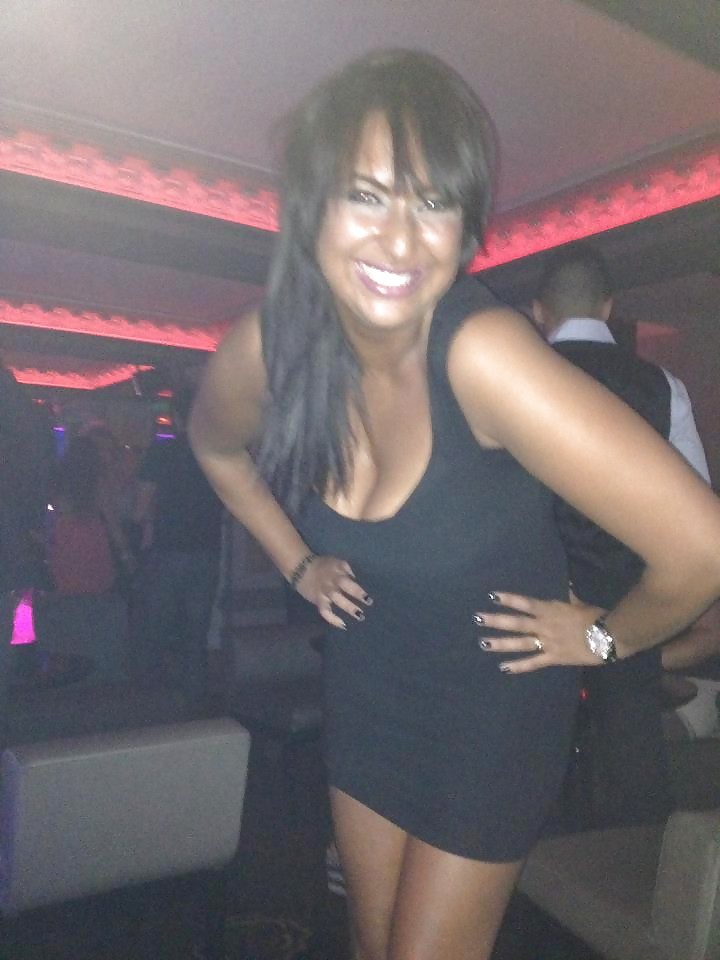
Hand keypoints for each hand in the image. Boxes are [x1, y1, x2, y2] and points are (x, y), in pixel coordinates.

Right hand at [295, 555, 371, 628]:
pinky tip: (343, 625)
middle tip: (368, 603)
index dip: (359, 587)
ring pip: (337, 600)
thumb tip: (357, 579)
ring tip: (360, 616)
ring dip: (349, 608)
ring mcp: (324, 591)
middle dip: (357, 594)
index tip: (369, 596)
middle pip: (346, 586)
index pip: (350, 577)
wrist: (300, 568)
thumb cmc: (322, 566)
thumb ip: (346, 569)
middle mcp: (332, 581)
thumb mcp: (335, 562)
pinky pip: (325, 611)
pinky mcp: (318, 600)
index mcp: (337, 571)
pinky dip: (333, 619)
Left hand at [473, 591, 603, 672]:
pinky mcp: (554, 658)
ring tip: (483, 643)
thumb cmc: (596, 617)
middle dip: (495, 620)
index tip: (492, 596)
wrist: (609, 636)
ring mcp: (547, 642)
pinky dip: (518, 666)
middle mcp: (544, 625)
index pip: (525, 603)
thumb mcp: (580, 603)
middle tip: (477, 618)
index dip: (509, 599)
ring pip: (520, 642)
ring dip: (500, 643)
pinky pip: (533, 663)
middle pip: (516, 622)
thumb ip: (570, 596)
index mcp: (550, 609)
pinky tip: (503, 667)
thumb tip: (568, 585)